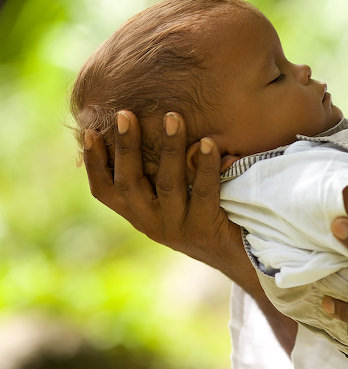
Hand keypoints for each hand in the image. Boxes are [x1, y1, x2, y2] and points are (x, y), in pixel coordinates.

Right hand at [82, 110, 239, 268]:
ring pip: (167, 184)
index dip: (94, 163)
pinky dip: (206, 166)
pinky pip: (204, 193)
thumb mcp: (175, 198)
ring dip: (169, 148)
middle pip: (130, 183)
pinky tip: (208, 143)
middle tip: (125, 113)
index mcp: (139, 214)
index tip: (88, 132)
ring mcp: (177, 229)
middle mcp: (151, 223)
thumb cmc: (206, 216)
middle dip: (126, 147)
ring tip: (173, 117)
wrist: (237, 256)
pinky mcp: (204, 231)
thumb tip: (150, 124)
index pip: (105, 191)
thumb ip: (157, 174)